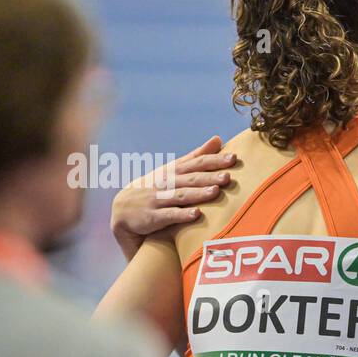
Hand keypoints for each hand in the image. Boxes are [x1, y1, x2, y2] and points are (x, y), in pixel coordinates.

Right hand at [110, 135, 236, 259]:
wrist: (123, 211)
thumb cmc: (156, 188)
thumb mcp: (173, 170)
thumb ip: (196, 156)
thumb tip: (218, 139)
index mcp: (174, 171)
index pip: (196, 163)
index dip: (215, 160)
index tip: (234, 158)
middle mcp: (167, 182)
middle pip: (191, 178)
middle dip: (209, 176)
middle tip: (229, 176)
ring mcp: (158, 199)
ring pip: (181, 195)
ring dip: (198, 193)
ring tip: (215, 191)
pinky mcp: (153, 217)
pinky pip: (168, 215)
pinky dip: (181, 214)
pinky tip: (196, 214)